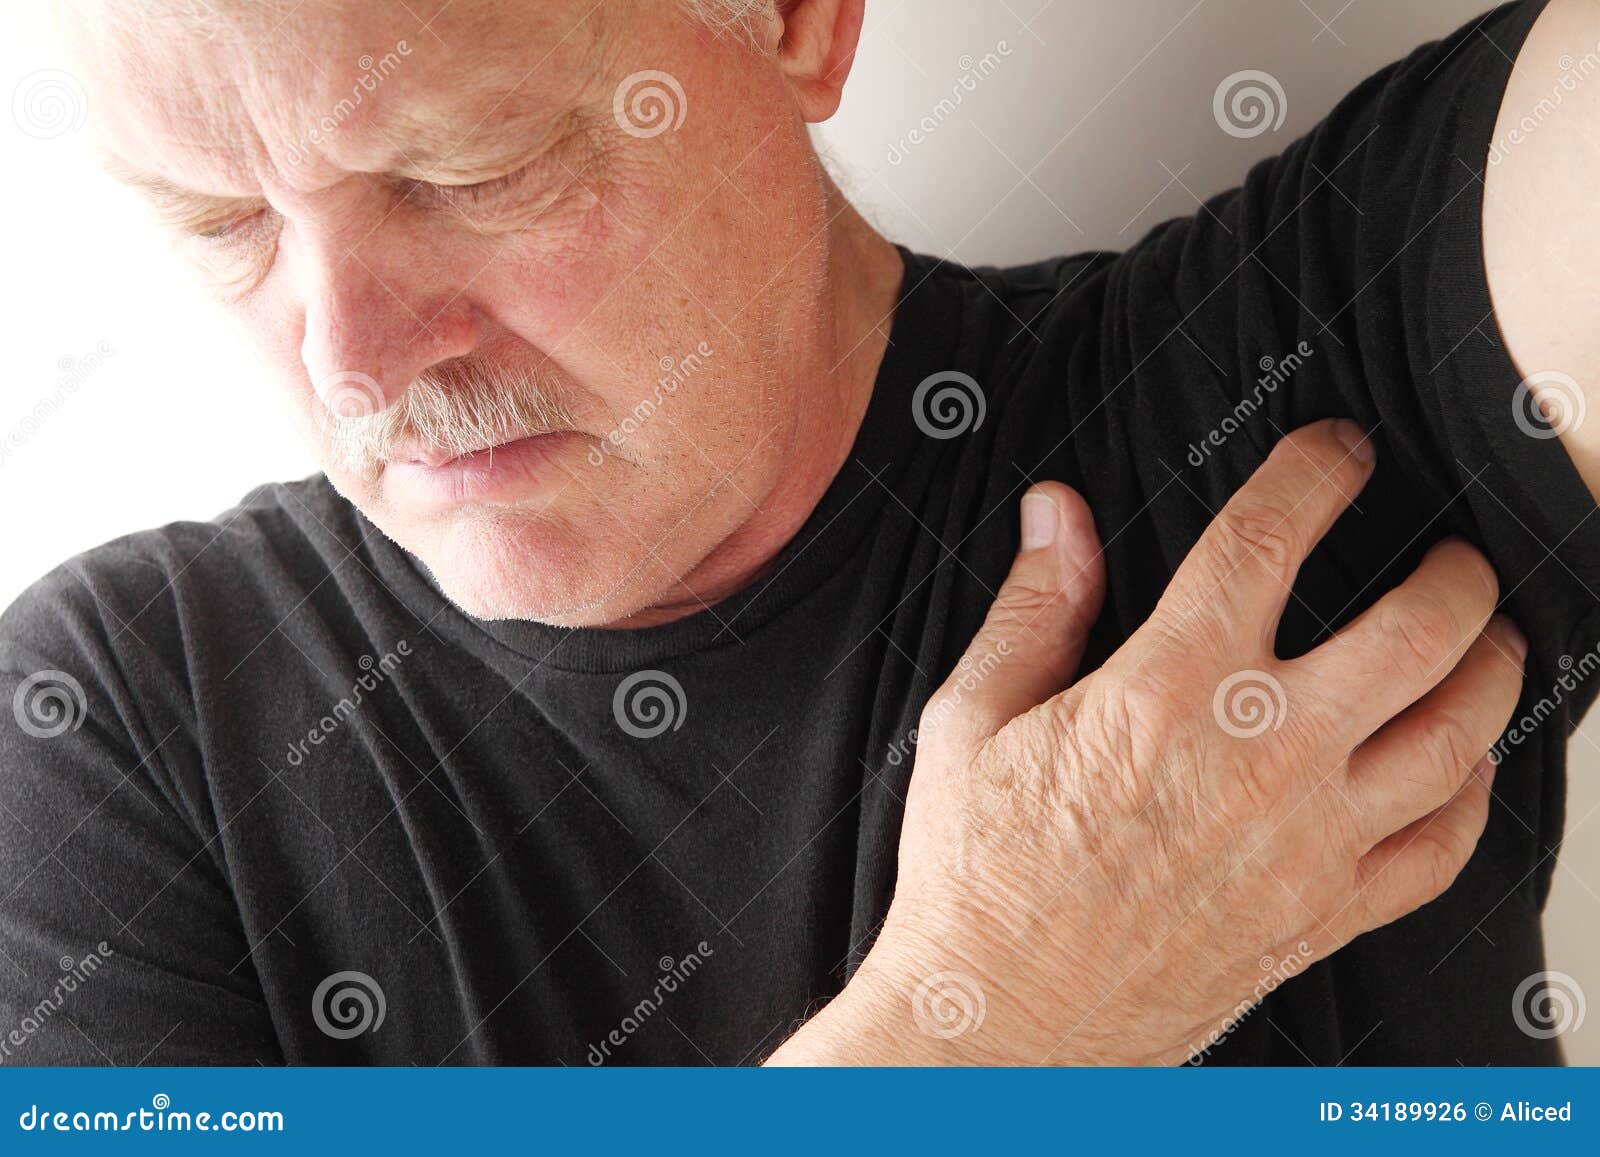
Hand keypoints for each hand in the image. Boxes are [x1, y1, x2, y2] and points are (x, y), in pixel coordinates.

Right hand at [770, 420, 1526, 1065]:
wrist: (1001, 1024)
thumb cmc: (979, 877)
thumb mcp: (973, 719)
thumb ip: (1034, 607)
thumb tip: (1058, 516)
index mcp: (1169, 689)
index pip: (1271, 539)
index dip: (1319, 473)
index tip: (1340, 453)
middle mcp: (1261, 755)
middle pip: (1419, 631)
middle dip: (1454, 572)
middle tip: (1452, 555)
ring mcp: (1308, 842)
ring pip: (1460, 736)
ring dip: (1494, 672)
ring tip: (1490, 642)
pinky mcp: (1322, 917)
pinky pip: (1441, 851)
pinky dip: (1474, 798)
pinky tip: (1465, 769)